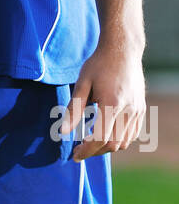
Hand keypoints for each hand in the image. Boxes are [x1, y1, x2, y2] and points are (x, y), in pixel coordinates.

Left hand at [59, 40, 146, 159]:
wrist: (123, 49)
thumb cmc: (99, 64)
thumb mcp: (82, 83)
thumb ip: (73, 109)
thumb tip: (63, 132)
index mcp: (112, 104)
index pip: (100, 138)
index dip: (87, 151)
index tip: (74, 155)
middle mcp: (128, 110)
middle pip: (113, 144)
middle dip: (95, 151)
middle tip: (79, 149)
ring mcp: (137, 110)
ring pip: (124, 142)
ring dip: (107, 147)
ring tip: (90, 142)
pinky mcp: (141, 108)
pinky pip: (132, 133)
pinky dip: (119, 139)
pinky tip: (105, 133)